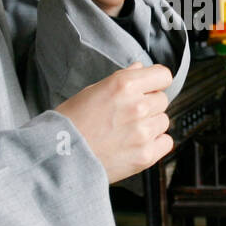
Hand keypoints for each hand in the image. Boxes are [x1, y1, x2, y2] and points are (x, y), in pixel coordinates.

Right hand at [55, 62, 173, 182]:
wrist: (60, 156)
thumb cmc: (71, 123)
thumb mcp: (92, 91)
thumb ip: (122, 79)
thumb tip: (140, 69)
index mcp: (124, 85)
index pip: (163, 75)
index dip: (156, 81)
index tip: (150, 88)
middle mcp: (137, 106)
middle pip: (163, 100)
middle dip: (149, 105)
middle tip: (129, 114)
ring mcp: (143, 132)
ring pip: (163, 121)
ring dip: (151, 125)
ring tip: (128, 131)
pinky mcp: (145, 155)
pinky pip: (165, 142)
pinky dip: (155, 144)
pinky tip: (136, 144)